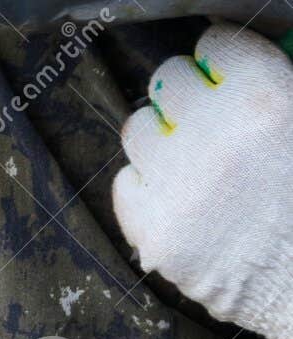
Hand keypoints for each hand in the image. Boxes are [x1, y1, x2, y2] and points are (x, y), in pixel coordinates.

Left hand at [114, 25, 292, 338]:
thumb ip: (271, 86)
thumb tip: (226, 70)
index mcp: (265, 98)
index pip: (214, 45)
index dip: (220, 62)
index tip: (223, 76)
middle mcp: (215, 137)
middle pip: (168, 82)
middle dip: (184, 96)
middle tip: (201, 117)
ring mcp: (178, 189)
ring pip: (138, 130)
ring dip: (159, 138)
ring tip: (185, 159)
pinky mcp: (155, 234)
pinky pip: (125, 186)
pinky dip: (144, 187)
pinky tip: (173, 196)